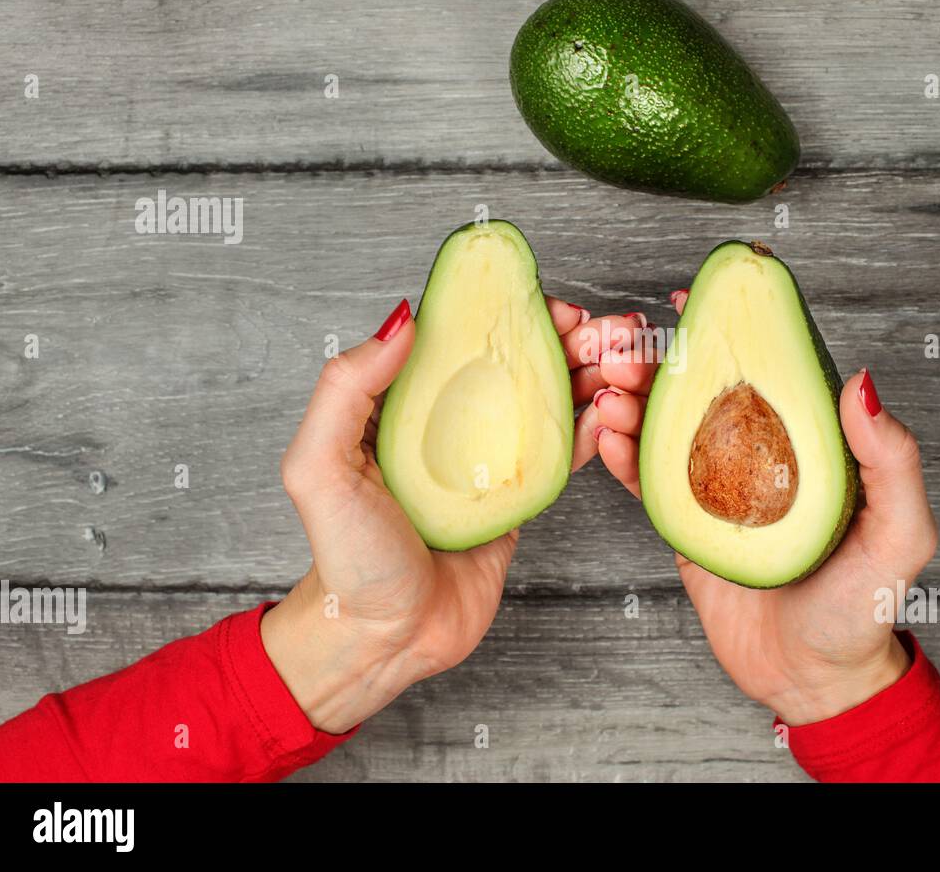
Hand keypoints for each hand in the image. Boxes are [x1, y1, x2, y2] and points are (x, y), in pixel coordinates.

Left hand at [262, 296, 623, 733]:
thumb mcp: (319, 466)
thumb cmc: (346, 558)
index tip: (547, 301)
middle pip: (515, 363)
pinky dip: (588, 429)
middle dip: (565, 338)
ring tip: (620, 361)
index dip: (508, 311)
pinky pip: (559, 454)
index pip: (462, 337)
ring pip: (546, 401)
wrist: (384, 639)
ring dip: (587, 375)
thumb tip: (404, 318)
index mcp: (403, 404)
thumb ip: (348, 387)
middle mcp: (448, 423)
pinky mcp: (517, 498)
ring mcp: (487, 459)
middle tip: (605, 330)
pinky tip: (609, 411)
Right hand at [592, 292, 937, 725]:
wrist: (815, 680)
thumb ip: (893, 461)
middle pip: (707, 387)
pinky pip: (650, 478)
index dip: (735, 324)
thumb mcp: (898, 536)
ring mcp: (719, 485)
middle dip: (665, 357)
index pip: (772, 364)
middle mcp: (762, 451)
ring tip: (611, 384)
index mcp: (812, 440)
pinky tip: (608, 430)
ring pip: (669, 423)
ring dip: (635, 396)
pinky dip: (625, 451)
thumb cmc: (864, 608)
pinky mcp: (687, 521)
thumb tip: (863, 379)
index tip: (700, 290)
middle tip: (631, 345)